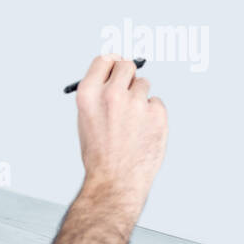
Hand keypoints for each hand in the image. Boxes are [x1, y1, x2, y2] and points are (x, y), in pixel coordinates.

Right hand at [74, 54, 167, 223]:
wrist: (115, 182)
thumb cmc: (100, 154)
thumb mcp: (87, 120)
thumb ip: (99, 95)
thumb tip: (114, 75)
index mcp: (89, 94)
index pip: (104, 60)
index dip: (112, 63)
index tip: (117, 65)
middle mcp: (112, 94)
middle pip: (127, 66)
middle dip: (129, 76)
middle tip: (130, 89)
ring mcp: (136, 103)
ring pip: (144, 85)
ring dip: (141, 99)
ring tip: (132, 125)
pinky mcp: (157, 114)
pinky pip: (156, 104)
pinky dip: (153, 116)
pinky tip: (143, 134)